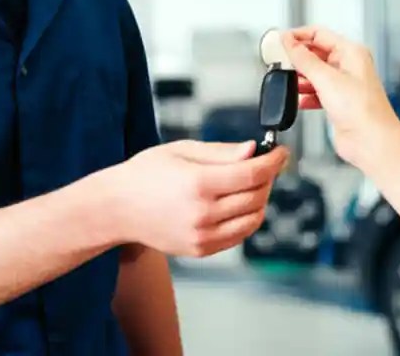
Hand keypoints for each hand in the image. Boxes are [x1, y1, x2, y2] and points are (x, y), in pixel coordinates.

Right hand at [107, 140, 288, 257]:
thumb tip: (253, 151)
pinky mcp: (201, 250)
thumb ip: (221, 152)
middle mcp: (202, 213)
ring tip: (252, 184)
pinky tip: (239, 203)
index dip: (274, 162)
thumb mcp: (181, 150)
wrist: (117, 208)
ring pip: (253, 218)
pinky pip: (239, 235)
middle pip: (257, 196)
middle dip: (268, 177)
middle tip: (266, 165)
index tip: (281, 153)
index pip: (253, 174)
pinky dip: (248, 218)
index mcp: (198, 183)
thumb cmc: (145, 174)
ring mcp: (202, 235)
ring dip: (261, 199)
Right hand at [280, 26, 399, 172]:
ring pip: (315, 74)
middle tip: (280, 61)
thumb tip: (289, 42)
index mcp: (351, 53)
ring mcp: (344, 85)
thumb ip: (304, 59)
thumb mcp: (327, 79)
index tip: (281, 41)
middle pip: (316, 53)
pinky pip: (317, 92)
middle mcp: (349, 66)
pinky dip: (306, 95)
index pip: (319, 34)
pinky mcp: (338, 103)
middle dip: (297, 58)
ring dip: (301, 78)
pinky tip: (300, 100)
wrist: (372, 142)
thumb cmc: (363, 110)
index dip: (298, 36)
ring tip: (288, 81)